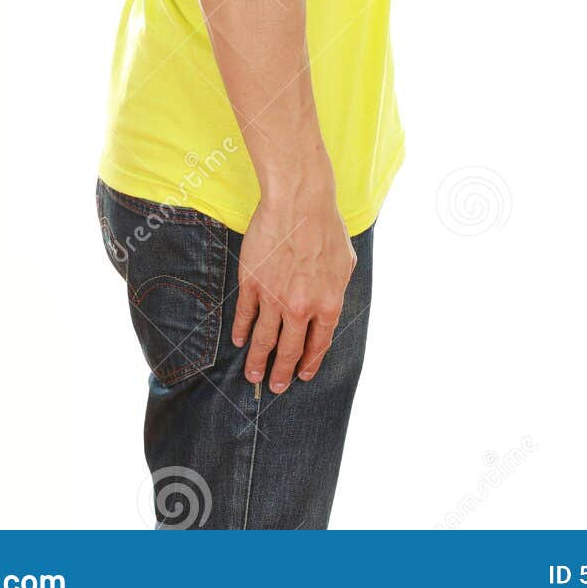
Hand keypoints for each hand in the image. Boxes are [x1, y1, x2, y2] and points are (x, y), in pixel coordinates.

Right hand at [231, 182, 356, 391]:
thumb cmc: (326, 226)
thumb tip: (329, 305)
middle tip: (275, 386)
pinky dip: (243, 331)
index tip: (302, 376)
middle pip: (290, 350)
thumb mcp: (345, 262)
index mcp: (327, 304)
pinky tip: (241, 340)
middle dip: (282, 372)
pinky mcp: (252, 283)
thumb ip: (339, 288)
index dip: (309, 363)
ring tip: (253, 375)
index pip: (318, 345)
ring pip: (264, 339)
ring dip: (258, 361)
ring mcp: (274, 297)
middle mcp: (301, 307)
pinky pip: (246, 315)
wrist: (299, 201)